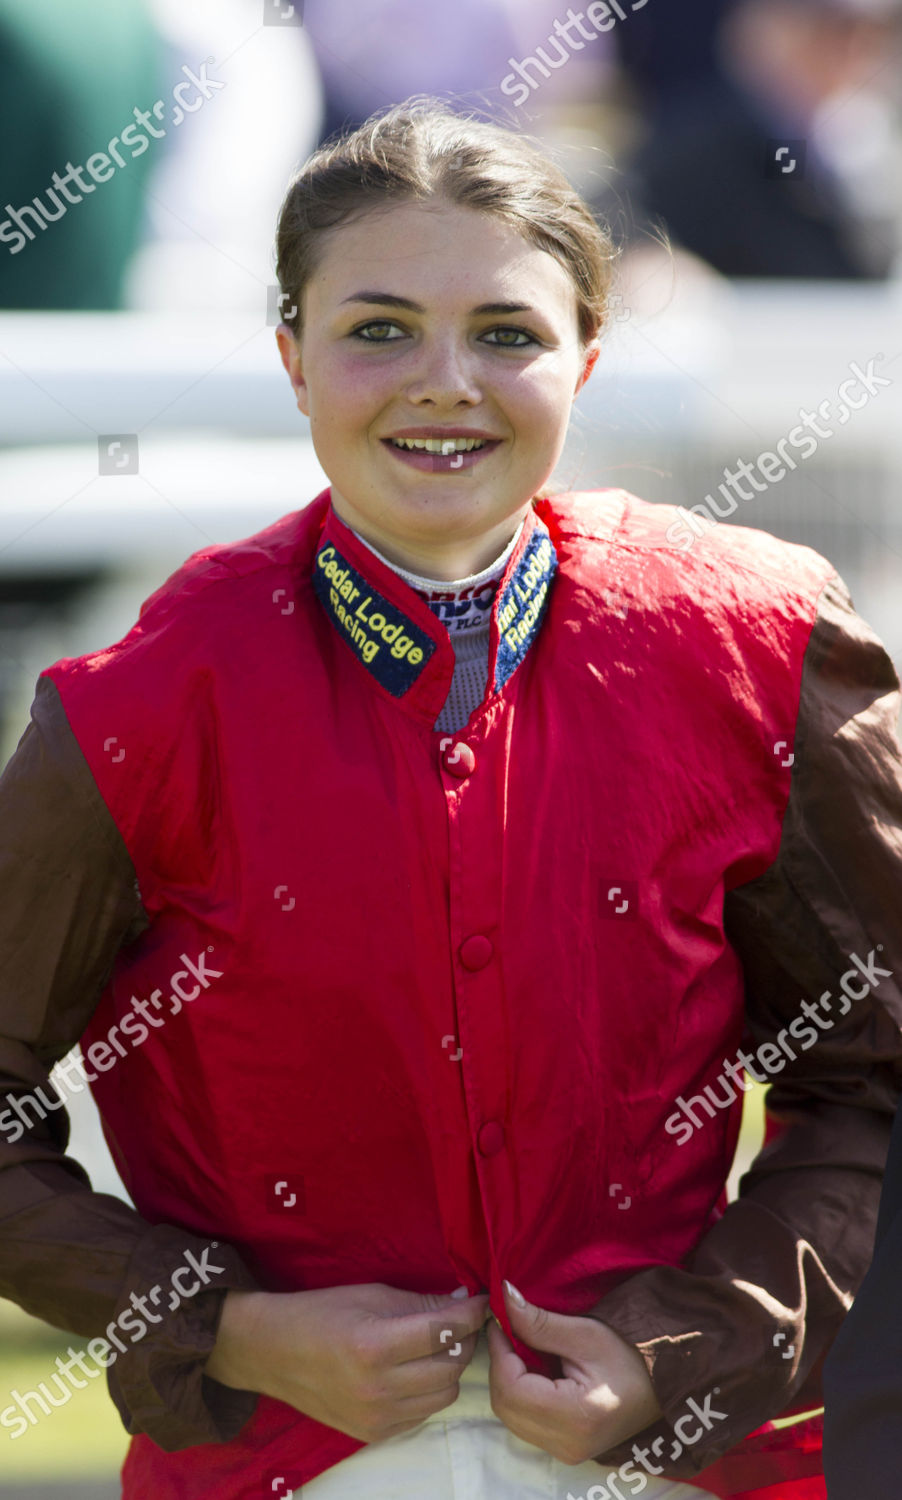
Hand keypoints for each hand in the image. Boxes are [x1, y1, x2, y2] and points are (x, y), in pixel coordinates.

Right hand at [205, 1283, 490, 1442]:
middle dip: (465, 1339)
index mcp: (374, 1346)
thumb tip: (464, 1302)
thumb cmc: (322, 1313)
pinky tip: (418, 1370)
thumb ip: (420, 1303)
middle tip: (462, 1321)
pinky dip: (430, 1390)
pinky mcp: (374, 1433)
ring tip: (441, 1345)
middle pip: (451, 1366)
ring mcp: (376, 1416)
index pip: (444, 1330)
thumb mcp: (371, 1295)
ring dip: (450, 1367)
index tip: (482, 1299)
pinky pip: (423, 1413)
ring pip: (444, 1394)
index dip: (470, 1313)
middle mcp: (377, 1388)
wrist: (274, 1352)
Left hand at [486, 1280, 662, 1464]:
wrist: (661, 1387)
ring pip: (510, 1417)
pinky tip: (531, 1370)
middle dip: (500, 1365)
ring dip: (507, 1379)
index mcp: (574, 1416)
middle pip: (505, 1406)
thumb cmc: (629, 1355)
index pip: (511, 1388)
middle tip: (506, 1331)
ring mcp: (565, 1452)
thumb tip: (504, 1298)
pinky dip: (518, 1394)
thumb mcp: (585, 1333)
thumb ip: (539, 1323)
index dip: (498, 1351)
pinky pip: (524, 1422)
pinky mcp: (564, 1450)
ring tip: (519, 1348)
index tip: (498, 1321)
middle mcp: (566, 1444)